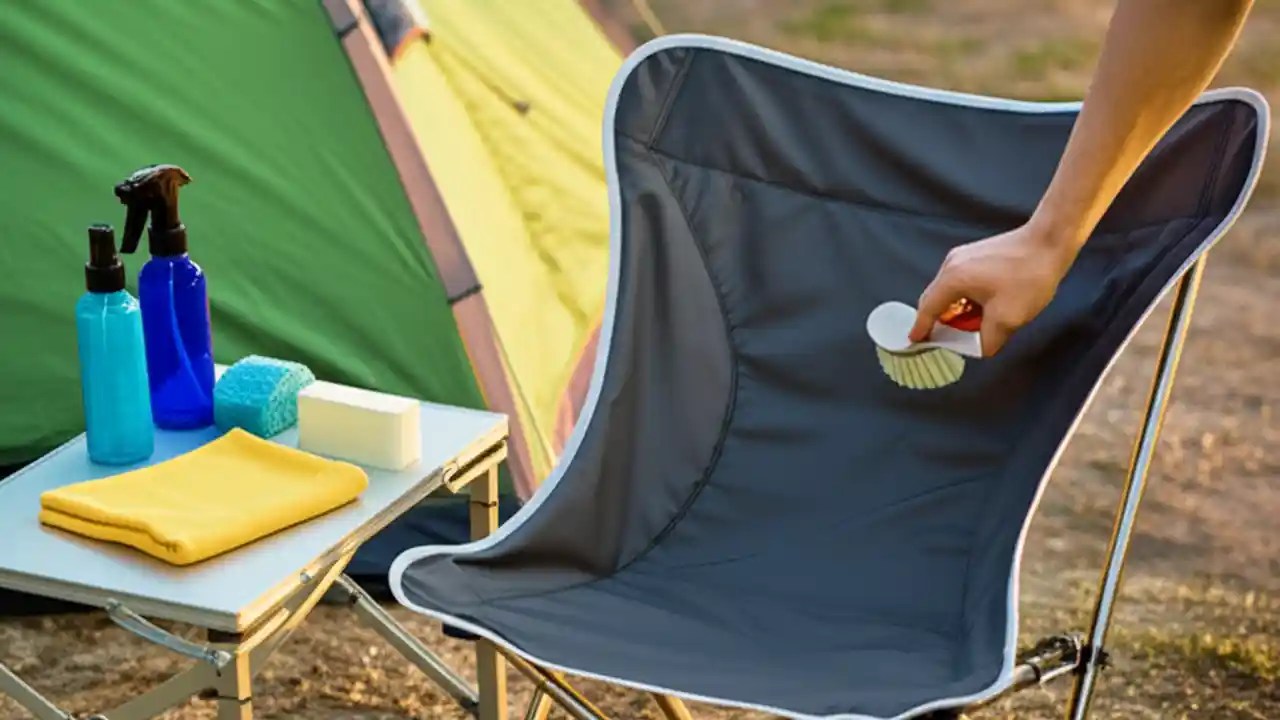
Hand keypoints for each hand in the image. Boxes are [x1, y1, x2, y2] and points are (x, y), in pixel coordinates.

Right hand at [908, 222, 1078, 355]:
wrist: (1049, 241)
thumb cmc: (1028, 277)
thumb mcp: (1008, 318)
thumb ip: (988, 340)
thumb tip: (981, 347)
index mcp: (953, 279)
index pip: (928, 309)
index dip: (921, 329)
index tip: (915, 342)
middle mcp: (951, 265)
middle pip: (935, 298)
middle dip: (939, 321)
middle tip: (946, 339)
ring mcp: (963, 256)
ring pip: (950, 290)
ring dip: (956, 310)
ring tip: (971, 325)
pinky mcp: (976, 253)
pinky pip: (961, 280)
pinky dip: (965, 297)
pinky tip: (982, 306)